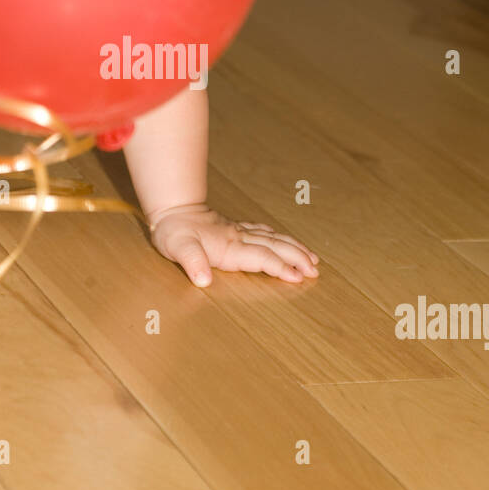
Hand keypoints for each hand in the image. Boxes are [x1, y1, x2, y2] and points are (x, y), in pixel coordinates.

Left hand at [147, 203, 318, 287]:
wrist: (172, 208)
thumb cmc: (173, 231)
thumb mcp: (178, 248)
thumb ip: (192, 263)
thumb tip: (203, 281)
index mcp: (230, 247)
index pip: (262, 257)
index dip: (280, 267)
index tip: (299, 277)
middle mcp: (239, 238)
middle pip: (275, 247)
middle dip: (297, 258)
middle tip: (316, 271)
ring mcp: (239, 231)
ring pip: (274, 238)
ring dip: (294, 248)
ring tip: (312, 258)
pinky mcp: (235, 228)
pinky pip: (264, 232)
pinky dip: (278, 237)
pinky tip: (283, 239)